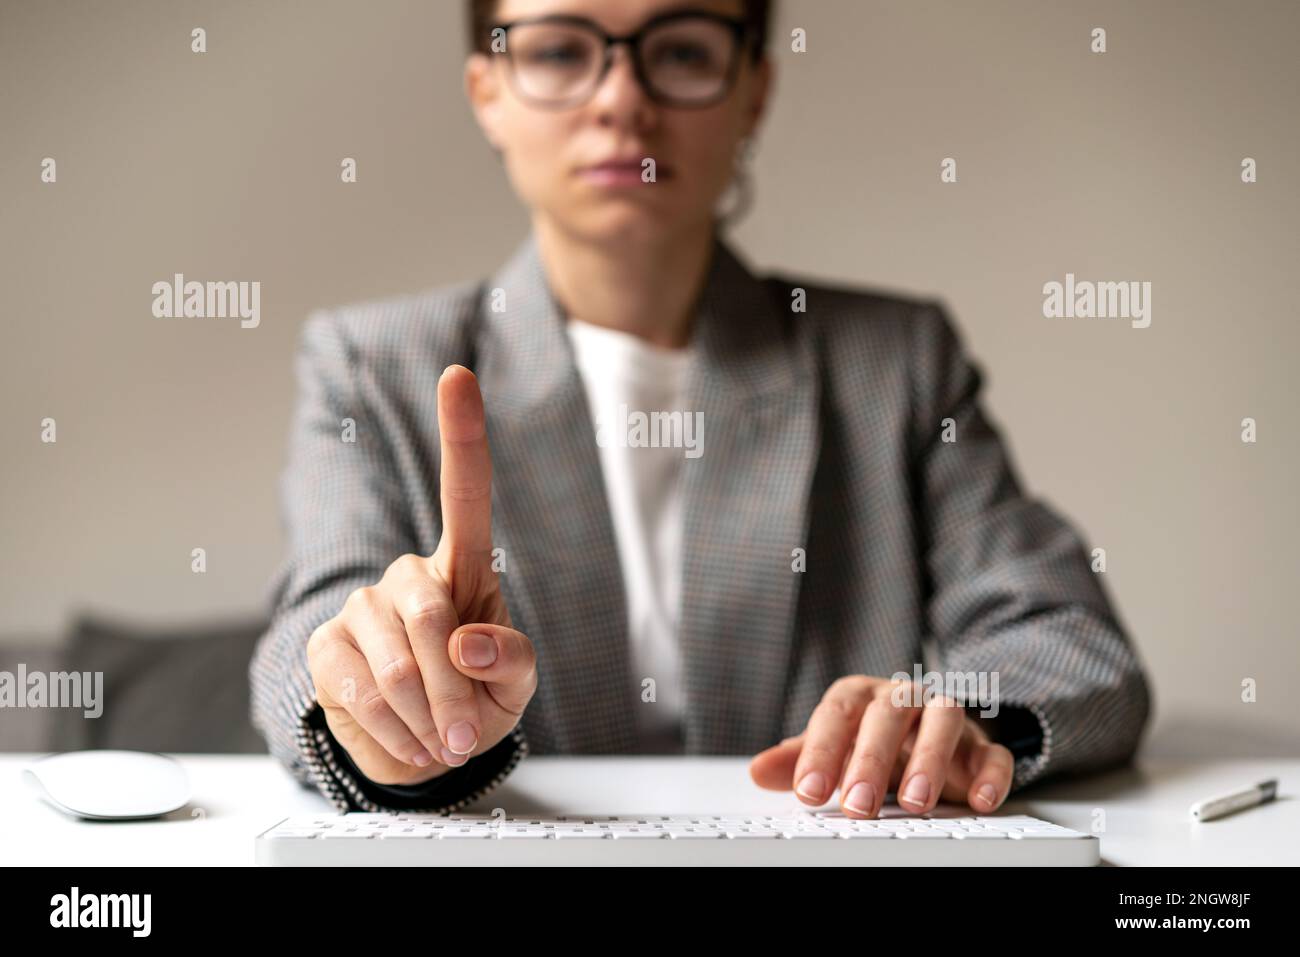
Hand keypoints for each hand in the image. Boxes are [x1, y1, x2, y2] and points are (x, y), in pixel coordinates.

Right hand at [306, 365, 536, 785]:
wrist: (427, 745)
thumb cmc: (481, 697)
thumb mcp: (516, 683)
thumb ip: (512, 660)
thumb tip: (465, 643)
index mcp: (464, 566)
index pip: (463, 491)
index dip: (461, 432)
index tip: (458, 374)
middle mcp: (408, 575)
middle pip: (430, 613)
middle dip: (455, 688)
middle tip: (469, 736)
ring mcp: (361, 606)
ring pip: (395, 663)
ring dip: (429, 718)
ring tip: (447, 742)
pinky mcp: (325, 647)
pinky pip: (359, 692)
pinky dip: (395, 732)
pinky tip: (414, 743)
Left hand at [749, 675, 1012, 816]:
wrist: (926, 730)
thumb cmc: (870, 738)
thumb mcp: (833, 746)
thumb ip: (799, 758)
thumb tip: (758, 770)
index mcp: (860, 696)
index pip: (836, 714)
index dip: (821, 752)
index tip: (808, 792)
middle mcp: (903, 698)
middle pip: (888, 715)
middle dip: (871, 761)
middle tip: (856, 805)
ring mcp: (946, 716)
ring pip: (943, 722)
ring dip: (930, 760)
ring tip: (914, 804)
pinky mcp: (983, 743)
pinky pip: (993, 752)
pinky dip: (990, 774)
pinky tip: (980, 800)